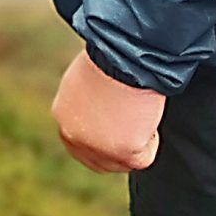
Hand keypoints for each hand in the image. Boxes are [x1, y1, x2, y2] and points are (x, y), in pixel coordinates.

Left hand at [53, 48, 165, 172]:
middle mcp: (74, 136)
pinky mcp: (124, 152)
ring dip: (136, 140)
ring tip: (141, 111)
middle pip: (100, 161)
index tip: (120, 129)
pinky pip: (144, 156)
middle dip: (119, 148)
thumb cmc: (112, 55)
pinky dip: (151, 139)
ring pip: (124, 161)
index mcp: (64, 115)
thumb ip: (88, 102)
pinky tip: (147, 114)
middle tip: (136, 127)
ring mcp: (98, 147)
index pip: (80, 143)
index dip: (103, 139)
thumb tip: (103, 112)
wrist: (125, 54)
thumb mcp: (87, 78)